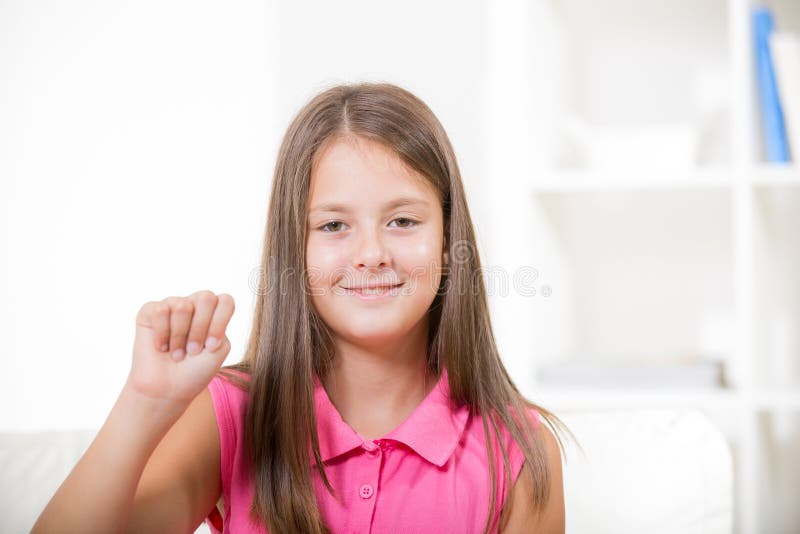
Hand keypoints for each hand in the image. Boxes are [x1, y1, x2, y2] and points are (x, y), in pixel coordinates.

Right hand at [126, 290, 234, 404]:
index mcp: (215, 312)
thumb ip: (220, 323)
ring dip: (180, 336)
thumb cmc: (195, 371)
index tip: (211, 347)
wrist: (168, 389)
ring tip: (176, 353)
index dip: (219, 324)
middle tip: (193, 350)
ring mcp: (172, 305)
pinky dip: (162, 335)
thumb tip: (206, 299)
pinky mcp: (150, 311)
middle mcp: (194, 304)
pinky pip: (160, 311)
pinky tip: (161, 347)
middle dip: (200, 328)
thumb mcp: (218, 349)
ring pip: (182, 306)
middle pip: (206, 298)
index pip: (226, 301)